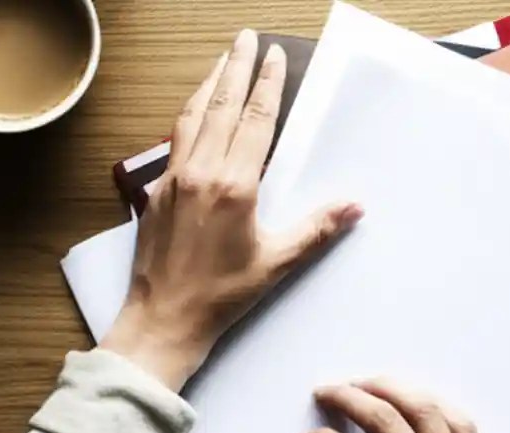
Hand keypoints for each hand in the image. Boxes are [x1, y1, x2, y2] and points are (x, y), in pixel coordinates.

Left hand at [100, 29, 362, 390]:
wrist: (163, 318)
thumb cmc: (219, 296)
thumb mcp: (276, 263)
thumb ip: (316, 230)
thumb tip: (354, 206)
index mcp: (234, 185)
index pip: (255, 121)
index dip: (267, 85)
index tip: (273, 57)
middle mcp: (200, 173)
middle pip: (221, 106)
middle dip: (236, 68)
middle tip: (245, 38)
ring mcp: (174, 179)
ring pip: (191, 117)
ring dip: (208, 84)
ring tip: (221, 60)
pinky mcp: (156, 192)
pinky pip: (174, 139)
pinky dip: (187, 115)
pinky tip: (193, 111)